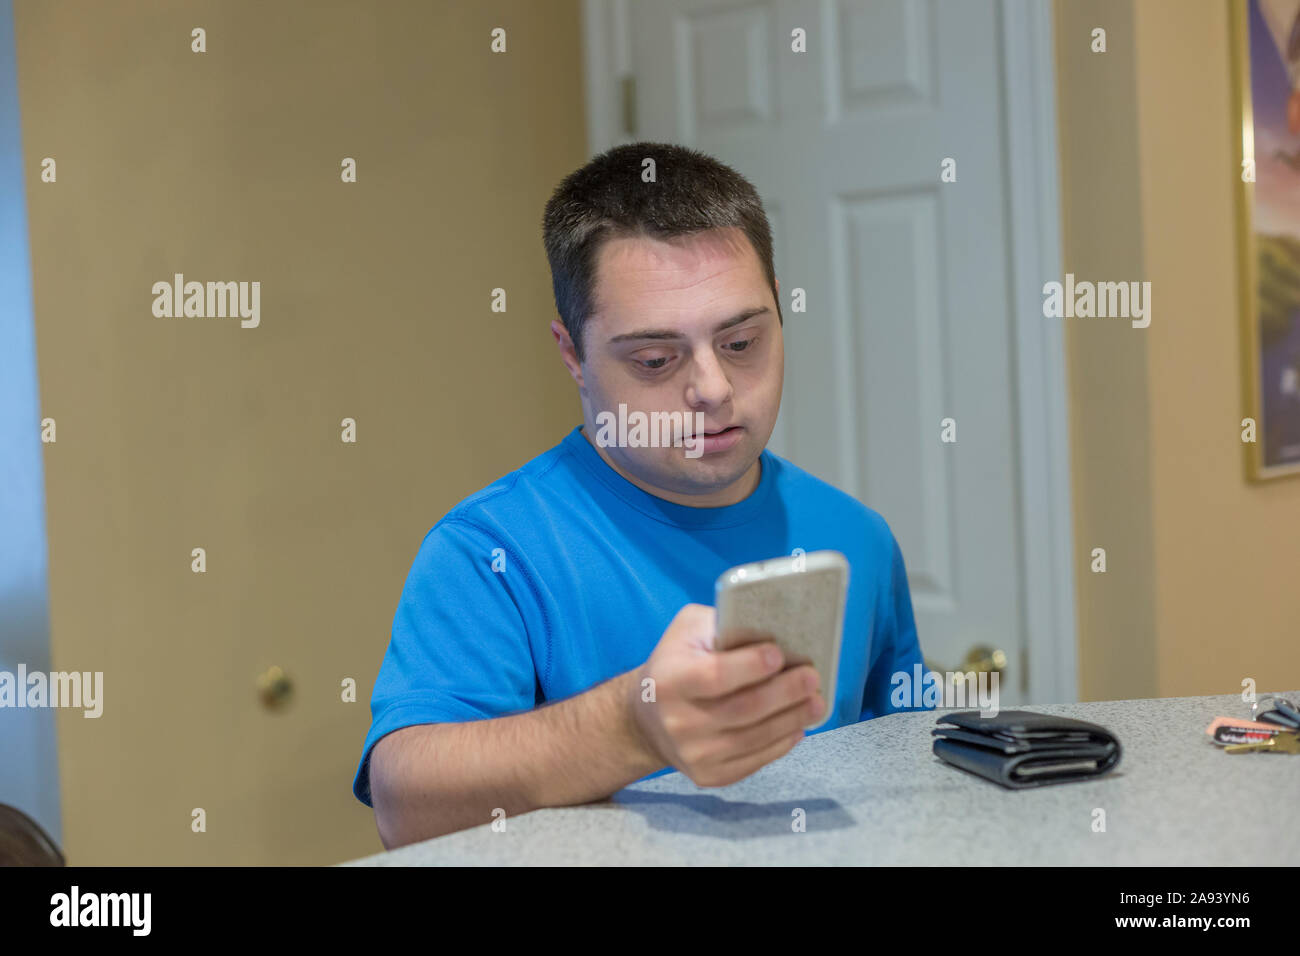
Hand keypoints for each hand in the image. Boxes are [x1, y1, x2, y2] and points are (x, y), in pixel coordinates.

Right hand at [625, 603, 823, 786]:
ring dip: (793, 719)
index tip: (779, 654)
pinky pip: (755, 761)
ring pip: (755, 738)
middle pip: (744, 709)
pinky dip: (782, 743)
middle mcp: (678, 721)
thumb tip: (774, 630)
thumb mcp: (688, 631)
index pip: (716, 676)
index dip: (751, 666)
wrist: (648, 716)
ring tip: (816, 702)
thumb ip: (724, 625)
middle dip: (785, 692)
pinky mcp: (709, 775)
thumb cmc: (676, 662)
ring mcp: (693, 754)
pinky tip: (797, 725)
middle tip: (812, 677)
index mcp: (670, 680)